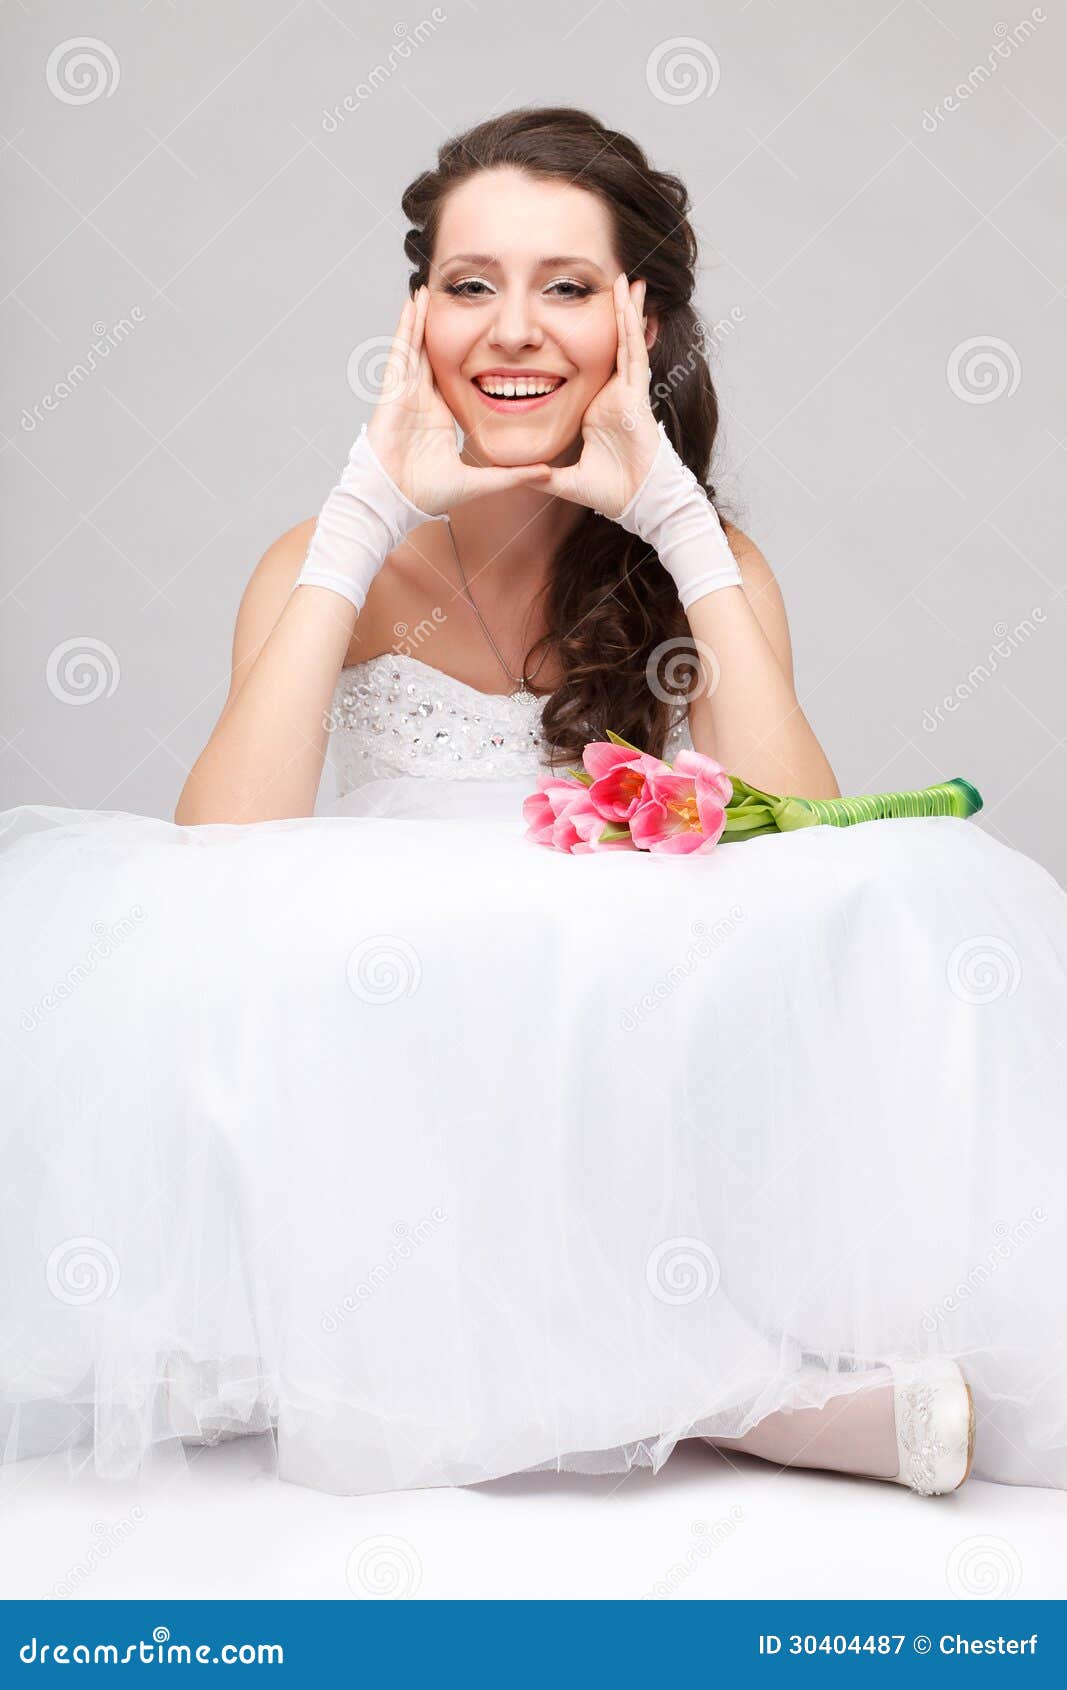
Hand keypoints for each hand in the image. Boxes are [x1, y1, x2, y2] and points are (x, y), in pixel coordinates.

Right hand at [365, 286, 552, 513]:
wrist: (394, 501)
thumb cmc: (426, 494)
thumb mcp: (480, 481)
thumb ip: (512, 475)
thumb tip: (547, 473)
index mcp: (440, 414)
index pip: (454, 375)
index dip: (464, 353)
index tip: (480, 334)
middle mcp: (423, 399)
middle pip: (432, 353)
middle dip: (438, 327)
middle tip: (449, 298)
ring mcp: (407, 393)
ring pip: (415, 345)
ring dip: (421, 317)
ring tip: (428, 289)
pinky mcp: (394, 392)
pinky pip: (401, 352)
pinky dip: (406, 327)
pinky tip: (412, 304)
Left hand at [532, 274, 661, 517]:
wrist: (637, 502)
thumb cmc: (610, 492)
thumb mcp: (565, 480)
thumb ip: (542, 476)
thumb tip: (515, 476)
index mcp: (596, 408)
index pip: (589, 366)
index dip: (586, 341)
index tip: (576, 317)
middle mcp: (612, 395)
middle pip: (612, 345)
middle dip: (612, 315)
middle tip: (609, 282)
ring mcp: (627, 393)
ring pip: (625, 342)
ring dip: (625, 310)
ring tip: (624, 279)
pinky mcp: (636, 396)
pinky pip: (633, 354)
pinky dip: (631, 327)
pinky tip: (631, 302)